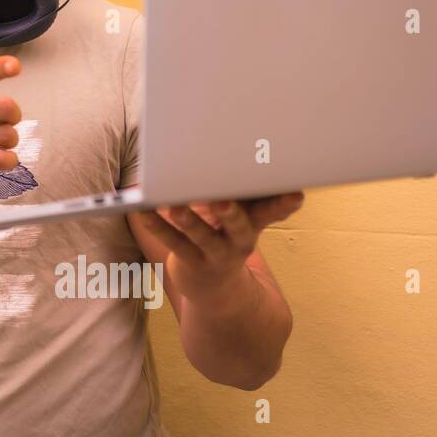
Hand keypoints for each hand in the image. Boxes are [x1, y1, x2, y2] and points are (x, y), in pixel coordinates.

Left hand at [131, 193, 304, 306]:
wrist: (217, 287)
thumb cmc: (228, 233)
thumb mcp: (246, 214)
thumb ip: (249, 191)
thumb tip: (243, 149)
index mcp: (256, 221)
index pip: (274, 210)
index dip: (284, 203)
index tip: (295, 194)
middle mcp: (240, 239)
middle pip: (240, 225)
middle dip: (231, 212)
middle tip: (222, 200)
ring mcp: (217, 253)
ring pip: (203, 237)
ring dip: (189, 221)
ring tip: (175, 206)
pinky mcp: (192, 262)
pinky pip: (173, 243)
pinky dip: (156, 226)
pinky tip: (141, 211)